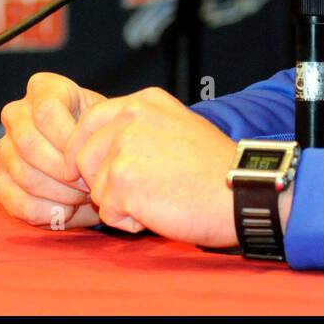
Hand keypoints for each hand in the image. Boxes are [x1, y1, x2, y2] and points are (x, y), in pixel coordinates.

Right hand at [0, 72, 106, 228]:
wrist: (99, 157)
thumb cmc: (105, 134)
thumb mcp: (109, 119)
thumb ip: (100, 125)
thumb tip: (88, 151)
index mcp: (43, 89)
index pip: (46, 111)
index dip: (69, 139)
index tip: (91, 154)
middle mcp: (17, 114)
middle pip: (29, 144)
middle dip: (65, 170)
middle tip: (90, 182)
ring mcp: (5, 148)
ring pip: (25, 175)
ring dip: (61, 192)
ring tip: (84, 194)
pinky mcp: (1, 182)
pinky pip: (18, 202)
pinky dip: (48, 211)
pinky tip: (68, 210)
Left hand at [62, 86, 239, 247]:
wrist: (241, 191)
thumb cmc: (215, 167)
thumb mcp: (178, 127)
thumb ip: (140, 128)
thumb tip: (100, 145)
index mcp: (145, 102)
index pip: (90, 120)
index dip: (85, 148)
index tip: (92, 169)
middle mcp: (131, 118)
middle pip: (82, 156)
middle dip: (102, 180)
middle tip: (142, 189)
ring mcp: (124, 148)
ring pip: (94, 187)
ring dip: (119, 203)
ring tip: (158, 197)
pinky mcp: (122, 181)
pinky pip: (107, 212)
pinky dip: (130, 222)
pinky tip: (161, 210)